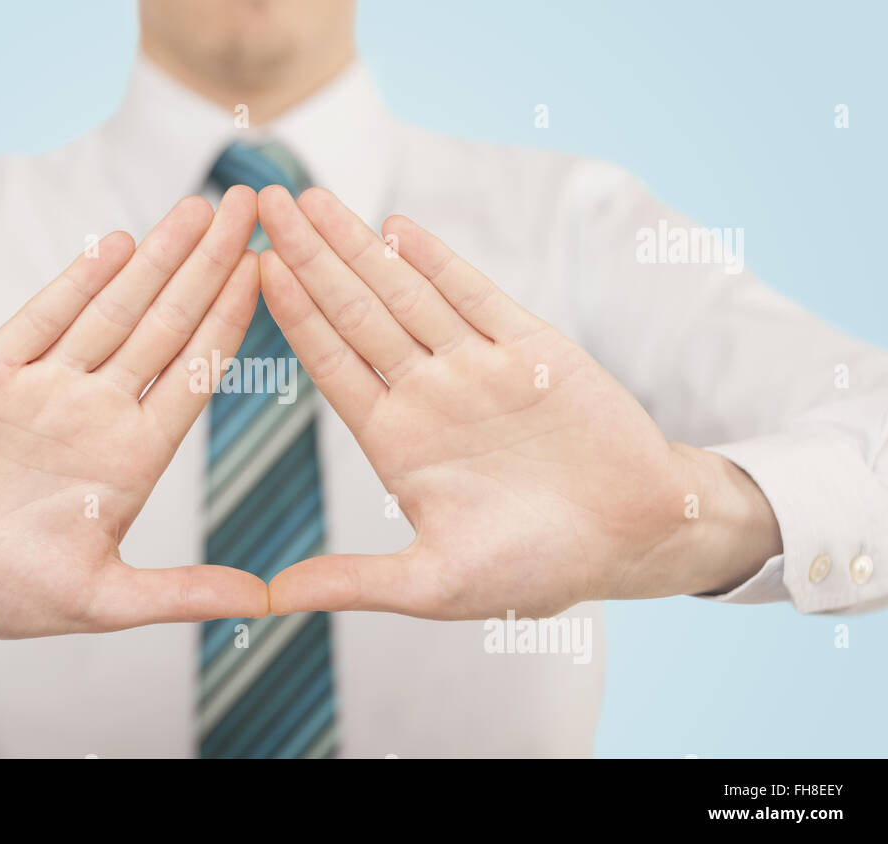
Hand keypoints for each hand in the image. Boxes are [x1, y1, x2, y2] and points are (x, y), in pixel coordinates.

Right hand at [0, 187, 269, 637]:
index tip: (271, 271)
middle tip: (248, 207)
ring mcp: (47, 386)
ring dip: (157, 258)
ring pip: (113, 309)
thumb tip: (264, 603)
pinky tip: (119, 243)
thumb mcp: (98, 601)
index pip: (195, 374)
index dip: (232, 321)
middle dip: (209, 266)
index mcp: (132, 459)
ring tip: (199, 208)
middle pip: (167, 325)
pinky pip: (44, 315)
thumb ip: (179, 594)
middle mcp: (98, 411)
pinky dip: (80, 279)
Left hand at [257, 186, 781, 618]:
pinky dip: (437, 262)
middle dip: (308, 258)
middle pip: (354, 312)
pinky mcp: (530, 348)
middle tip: (262, 203)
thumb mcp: (436, 583)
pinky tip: (395, 228)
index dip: (291, 315)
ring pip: (404, 293)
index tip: (249, 270)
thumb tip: (270, 600)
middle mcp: (427, 394)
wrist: (638, 538)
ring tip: (310, 201)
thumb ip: (355, 581)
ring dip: (358, 245)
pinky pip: (475, 295)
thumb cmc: (539, 568)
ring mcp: (475, 366)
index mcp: (396, 442)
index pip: (330, 364)